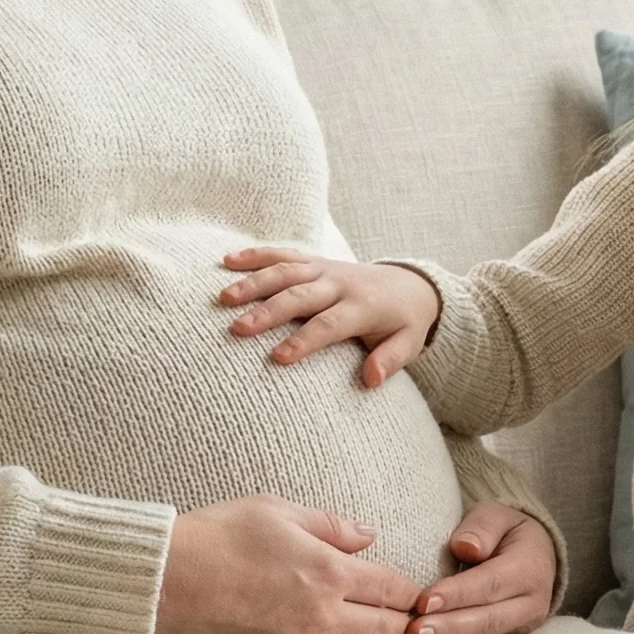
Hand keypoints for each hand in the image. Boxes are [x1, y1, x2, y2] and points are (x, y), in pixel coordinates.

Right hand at [155, 496, 424, 633]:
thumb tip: (368, 534)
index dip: (414, 593)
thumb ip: (329, 525)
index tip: (426, 596)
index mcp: (328, 571)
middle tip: (423, 628)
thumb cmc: (216, 536)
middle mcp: (321, 614)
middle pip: (386, 629)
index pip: (392, 588)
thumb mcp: (276, 511)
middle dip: (408, 626)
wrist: (163, 581)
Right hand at [219, 246, 443, 387]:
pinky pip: (283, 254)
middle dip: (269, 311)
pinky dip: (255, 255)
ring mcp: (324, 268)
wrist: (409, 284)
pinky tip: (227, 261)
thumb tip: (371, 379)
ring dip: (254, 283)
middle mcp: (340, 283)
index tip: (278, 357)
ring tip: (224, 298)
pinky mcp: (313, 261)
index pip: (329, 324)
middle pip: (300, 295)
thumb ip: (390, 360)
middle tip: (239, 329)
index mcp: (363, 306)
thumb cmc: (403, 323)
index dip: (304, 340)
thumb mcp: (408, 344)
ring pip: (286, 271)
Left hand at [404, 503, 554, 633]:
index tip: (424, 601)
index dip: (457, 594)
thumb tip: (466, 547)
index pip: (490, 583)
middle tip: (413, 633)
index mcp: (529, 567)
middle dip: (448, 628)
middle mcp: (531, 602)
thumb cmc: (506, 532)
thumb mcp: (498, 515)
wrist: (535, 555)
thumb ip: (482, 527)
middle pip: (487, 619)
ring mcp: (523, 626)